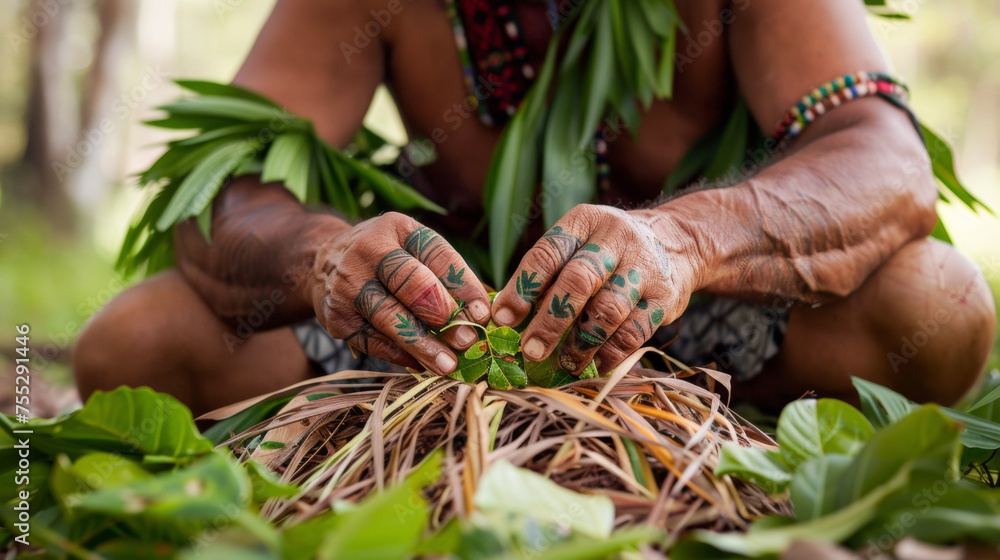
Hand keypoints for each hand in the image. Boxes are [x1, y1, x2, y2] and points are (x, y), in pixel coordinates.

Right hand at [311, 212, 490, 374]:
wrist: (323, 262)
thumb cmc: (386, 259)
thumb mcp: (411, 249)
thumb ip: (444, 276)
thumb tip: (479, 316)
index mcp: (396, 228)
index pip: (437, 255)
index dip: (463, 285)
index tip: (483, 314)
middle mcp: (368, 250)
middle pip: (411, 284)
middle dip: (443, 314)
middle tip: (467, 339)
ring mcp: (348, 284)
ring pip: (390, 318)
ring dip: (423, 344)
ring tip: (448, 364)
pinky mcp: (336, 317)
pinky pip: (372, 341)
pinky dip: (399, 356)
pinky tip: (420, 365)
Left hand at [491, 205, 697, 374]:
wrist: (677, 242)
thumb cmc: (608, 250)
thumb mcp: (580, 243)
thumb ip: (549, 273)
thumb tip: (509, 318)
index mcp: (584, 222)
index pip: (547, 253)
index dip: (523, 288)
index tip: (502, 318)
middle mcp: (616, 238)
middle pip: (578, 281)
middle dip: (550, 321)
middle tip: (531, 350)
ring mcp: (644, 267)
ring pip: (608, 310)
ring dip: (581, 342)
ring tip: (565, 362)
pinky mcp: (665, 297)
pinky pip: (634, 332)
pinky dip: (611, 353)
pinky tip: (595, 365)